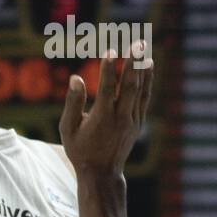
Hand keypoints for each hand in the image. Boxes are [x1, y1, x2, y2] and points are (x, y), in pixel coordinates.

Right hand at [60, 51, 152, 176]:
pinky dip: (147, 81)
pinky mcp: (138, 123)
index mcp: (102, 118)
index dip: (108, 69)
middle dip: (133, 63)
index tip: (110, 51)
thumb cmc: (80, 150)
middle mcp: (120, 118)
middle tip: (137, 43)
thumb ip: (72, 103)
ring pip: (140, 90)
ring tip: (144, 48)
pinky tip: (148, 67)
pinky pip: (144, 98)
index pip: (107, 88)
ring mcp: (132, 120)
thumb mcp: (68, 129)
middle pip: (130, 86)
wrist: (101, 173)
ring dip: (142, 68)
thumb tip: (76, 78)